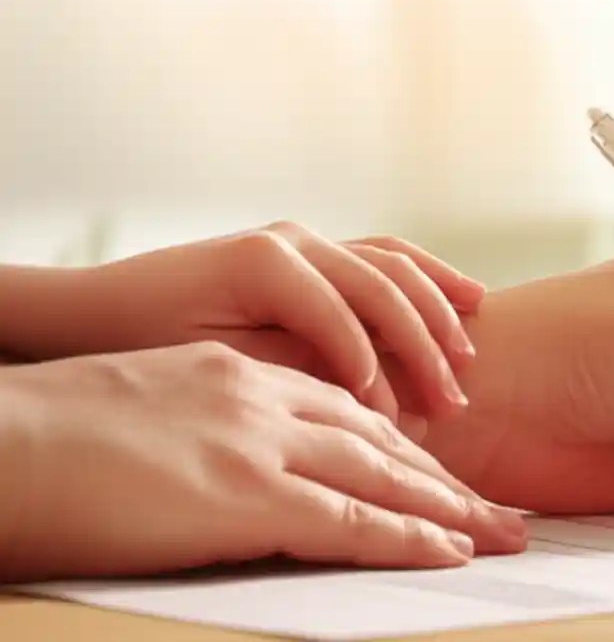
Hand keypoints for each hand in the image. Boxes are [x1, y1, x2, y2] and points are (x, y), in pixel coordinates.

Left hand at [0, 222, 482, 425]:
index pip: (344, 318)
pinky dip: (428, 277)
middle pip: (383, 285)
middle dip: (425, 345)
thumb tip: (364, 385)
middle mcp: (292, 237)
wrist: (96, 309)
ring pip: (395, 263)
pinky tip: (468, 297)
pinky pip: (385, 256)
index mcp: (264, 261)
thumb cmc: (146, 342)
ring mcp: (304, 237)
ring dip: (439, 308)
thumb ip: (293, 365)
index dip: (376, 372)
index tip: (394, 424)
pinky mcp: (309, 250)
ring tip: (471, 354)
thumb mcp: (214, 365)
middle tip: (453, 399)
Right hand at [0, 343, 525, 581]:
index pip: (348, 407)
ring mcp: (258, 442)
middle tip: (504, 508)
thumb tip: (244, 455)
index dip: (406, 442)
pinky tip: (449, 550)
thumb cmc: (55, 433)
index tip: (447, 471)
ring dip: (450, 509)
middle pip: (383, 436)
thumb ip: (216, 416)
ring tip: (503, 533)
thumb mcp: (153, 403)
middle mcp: (263, 397)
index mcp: (241, 372)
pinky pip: (350, 518)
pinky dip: (407, 536)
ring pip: (382, 473)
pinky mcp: (245, 493)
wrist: (2, 442)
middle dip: (449, 479)